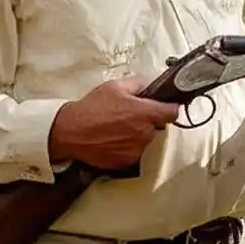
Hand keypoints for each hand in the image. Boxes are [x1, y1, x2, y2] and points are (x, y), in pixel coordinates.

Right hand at [48, 76, 180, 170]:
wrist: (71, 132)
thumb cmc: (92, 107)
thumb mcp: (116, 86)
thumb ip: (141, 83)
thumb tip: (156, 82)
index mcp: (145, 113)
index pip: (173, 112)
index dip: (169, 107)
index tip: (164, 105)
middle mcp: (144, 133)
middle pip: (158, 126)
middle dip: (149, 120)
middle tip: (130, 114)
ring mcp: (136, 150)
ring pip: (146, 139)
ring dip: (138, 134)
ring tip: (118, 127)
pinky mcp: (127, 162)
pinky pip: (135, 151)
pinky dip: (128, 146)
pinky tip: (113, 138)